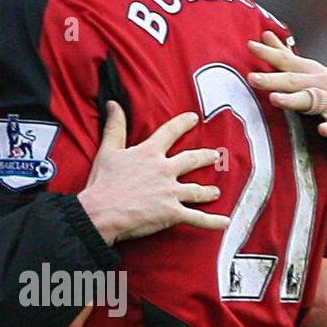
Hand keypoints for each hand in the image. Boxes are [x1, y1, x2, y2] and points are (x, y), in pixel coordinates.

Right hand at [79, 101, 229, 243]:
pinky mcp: (172, 213)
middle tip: (214, 156)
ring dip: (208, 191)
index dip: (182, 124)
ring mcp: (171, 192)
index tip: (193, 118)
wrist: (101, 212)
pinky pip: (197, 218)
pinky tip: (225, 222)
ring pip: (197, 190)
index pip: (170, 132)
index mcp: (150, 153)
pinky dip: (212, 222)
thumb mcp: (108, 150)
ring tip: (216, 192)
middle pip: (192, 160)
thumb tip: (113, 104)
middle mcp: (165, 170)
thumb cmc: (103, 183)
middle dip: (205, 157)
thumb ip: (115, 126)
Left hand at [248, 31, 326, 140]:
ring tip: (274, 99)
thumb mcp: (307, 69)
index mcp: (308, 71)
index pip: (286, 60)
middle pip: (292, 80)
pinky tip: (323, 130)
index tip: (250, 45)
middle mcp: (318, 83)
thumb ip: (284, 54)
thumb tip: (265, 35)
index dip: (268, 53)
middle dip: (272, 79)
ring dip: (292, 99)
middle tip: (252, 78)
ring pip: (310, 99)